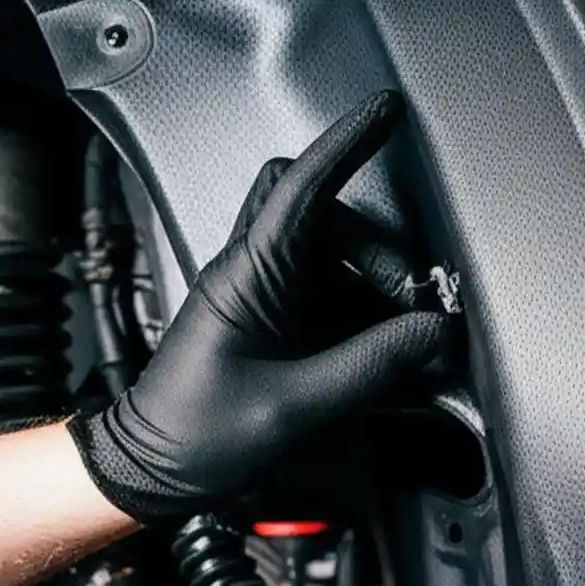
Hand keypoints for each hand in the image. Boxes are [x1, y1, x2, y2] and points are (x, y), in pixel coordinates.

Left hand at [67, 90, 449, 523]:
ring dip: (378, 289)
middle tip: (412, 303)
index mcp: (248, 276)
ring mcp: (266, 297)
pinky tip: (385, 359)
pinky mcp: (276, 324)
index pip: (301, 186)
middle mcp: (255, 274)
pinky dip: (366, 320)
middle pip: (332, 219)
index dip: (346, 144)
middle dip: (382, 252)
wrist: (150, 471)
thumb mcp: (295, 408)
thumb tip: (433, 333)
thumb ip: (372, 367)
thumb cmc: (198, 438)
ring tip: (402, 339)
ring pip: (337, 259)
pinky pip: (333, 300)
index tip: (385, 114)